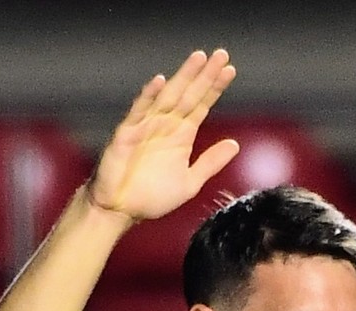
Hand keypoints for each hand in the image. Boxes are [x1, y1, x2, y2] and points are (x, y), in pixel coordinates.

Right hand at [87, 49, 238, 221]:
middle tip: (221, 54)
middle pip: (188, 95)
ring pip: (167, 97)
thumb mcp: (190, 182)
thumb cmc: (151, 197)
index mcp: (180, 135)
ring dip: (182, 78)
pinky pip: (139, 113)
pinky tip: (160, 82)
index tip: (230, 70)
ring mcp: (146, 128)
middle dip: (204, 75)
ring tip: (198, 58)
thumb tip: (234, 144)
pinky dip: (148, 97)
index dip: (215, 87)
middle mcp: (165, 126)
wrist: (120, 211)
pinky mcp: (126, 136)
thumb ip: (210, 163)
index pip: (201, 105)